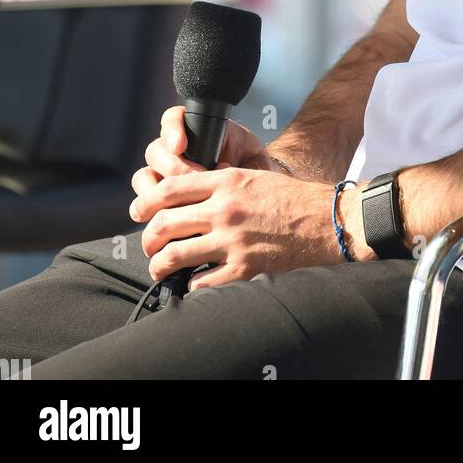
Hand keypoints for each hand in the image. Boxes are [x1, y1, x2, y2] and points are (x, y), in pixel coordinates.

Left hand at [129, 167, 337, 287]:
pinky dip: (191, 285)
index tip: (138, 211)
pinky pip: (201, 282)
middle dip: (147, 237)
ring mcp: (232, 241)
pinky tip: (193, 282)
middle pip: (164, 223)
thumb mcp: (252, 177)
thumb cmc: (290, 198)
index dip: (146, 201)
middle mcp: (224, 210)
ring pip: (174, 255)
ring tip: (160, 268)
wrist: (324, 221)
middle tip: (147, 244)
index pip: (170, 188)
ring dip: (159, 265)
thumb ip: (220, 184)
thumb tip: (187, 198)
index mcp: (226, 182)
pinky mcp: (243, 269)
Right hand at [130, 105, 275, 213]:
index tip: (180, 145)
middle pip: (155, 151)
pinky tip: (174, 218)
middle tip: (195, 178)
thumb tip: (223, 166)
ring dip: (156, 190)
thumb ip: (239, 160)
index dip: (172, 129)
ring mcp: (165, 176)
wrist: (255, 199)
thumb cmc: (253, 175)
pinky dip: (155, 211)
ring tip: (181, 202)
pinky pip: (146, 204)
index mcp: (197, 132)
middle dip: (172, 166)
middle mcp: (175, 152)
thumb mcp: (252, 160)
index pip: (173, 119)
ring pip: (144, 177)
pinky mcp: (161, 201)